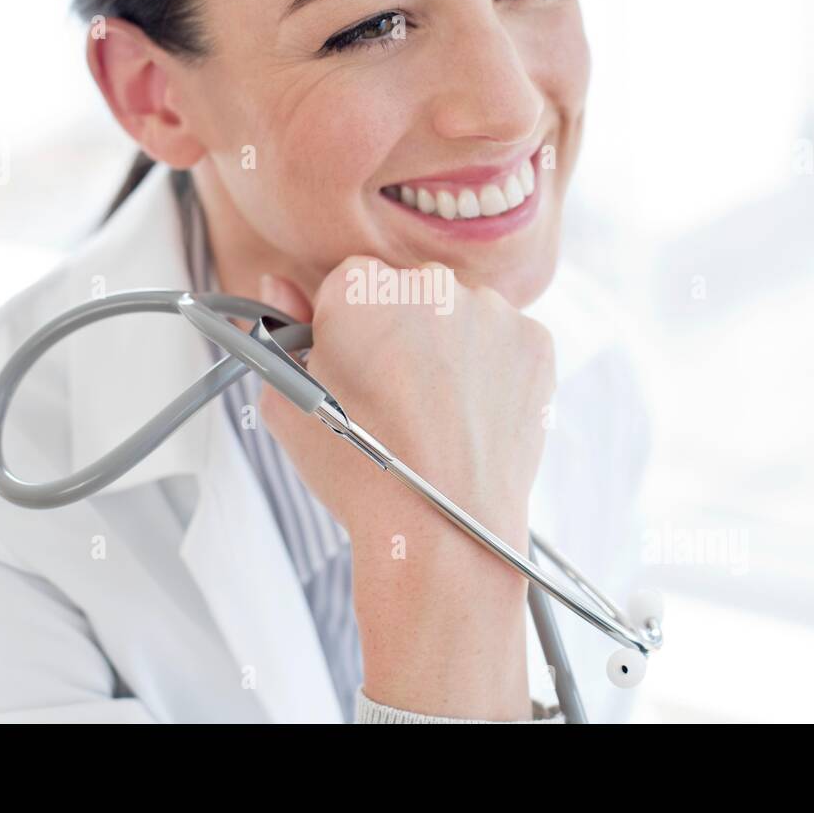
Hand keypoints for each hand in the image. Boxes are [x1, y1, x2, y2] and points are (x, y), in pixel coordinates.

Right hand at [256, 256, 556, 719]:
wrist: (441, 530)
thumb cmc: (359, 473)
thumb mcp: (288, 404)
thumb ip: (278, 334)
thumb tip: (282, 287)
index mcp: (359, 288)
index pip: (349, 282)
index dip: (348, 328)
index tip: (354, 365)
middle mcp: (429, 285)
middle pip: (409, 292)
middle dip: (402, 330)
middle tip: (398, 395)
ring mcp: (489, 310)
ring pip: (462, 313)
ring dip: (452, 346)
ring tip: (440, 413)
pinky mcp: (535, 341)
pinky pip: (506, 339)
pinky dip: (494, 367)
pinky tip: (474, 414)